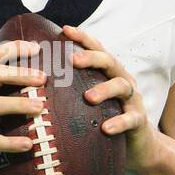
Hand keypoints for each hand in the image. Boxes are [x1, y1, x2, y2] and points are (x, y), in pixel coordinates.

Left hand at [61, 24, 159, 172]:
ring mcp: (133, 99)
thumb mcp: (91, 100)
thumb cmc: (107, 117)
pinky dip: (119, 122)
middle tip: (73, 60)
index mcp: (108, 73)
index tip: (65, 30)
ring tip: (88, 97)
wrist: (139, 144)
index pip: (97, 49)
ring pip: (122, 86)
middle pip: (110, 62)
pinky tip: (106, 128)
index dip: (83, 38)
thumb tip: (36, 80)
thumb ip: (73, 88)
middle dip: (92, 58)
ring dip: (104, 89)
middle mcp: (122, 80)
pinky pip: (131, 119)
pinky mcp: (139, 120)